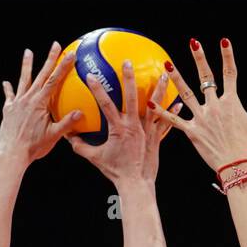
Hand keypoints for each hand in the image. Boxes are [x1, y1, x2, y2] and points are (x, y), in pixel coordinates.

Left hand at [0, 45, 80, 164]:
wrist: (12, 154)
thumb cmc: (34, 147)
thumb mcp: (54, 135)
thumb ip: (66, 123)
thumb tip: (80, 112)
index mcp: (40, 103)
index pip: (54, 80)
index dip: (63, 66)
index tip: (70, 54)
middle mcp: (27, 99)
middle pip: (40, 75)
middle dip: (49, 59)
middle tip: (55, 45)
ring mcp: (17, 103)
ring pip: (23, 80)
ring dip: (26, 65)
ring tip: (28, 52)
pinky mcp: (8, 110)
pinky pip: (9, 96)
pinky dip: (8, 89)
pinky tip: (6, 82)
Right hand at [68, 62, 182, 185]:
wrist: (136, 184)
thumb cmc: (115, 172)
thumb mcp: (95, 158)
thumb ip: (80, 146)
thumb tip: (68, 135)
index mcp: (118, 129)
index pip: (106, 105)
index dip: (98, 90)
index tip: (92, 75)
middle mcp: (134, 127)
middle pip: (132, 98)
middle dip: (129, 78)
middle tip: (127, 62)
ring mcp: (147, 131)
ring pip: (154, 106)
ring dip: (159, 89)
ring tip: (165, 74)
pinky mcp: (156, 138)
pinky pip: (165, 123)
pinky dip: (172, 113)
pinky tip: (178, 103)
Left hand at [150, 37, 246, 172]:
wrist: (238, 168)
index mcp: (232, 103)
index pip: (230, 73)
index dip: (227, 56)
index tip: (223, 41)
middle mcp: (215, 106)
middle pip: (206, 78)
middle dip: (200, 58)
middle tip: (193, 43)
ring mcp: (202, 118)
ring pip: (186, 94)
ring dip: (176, 78)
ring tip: (166, 64)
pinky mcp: (192, 132)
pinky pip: (174, 121)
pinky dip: (161, 112)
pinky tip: (148, 102)